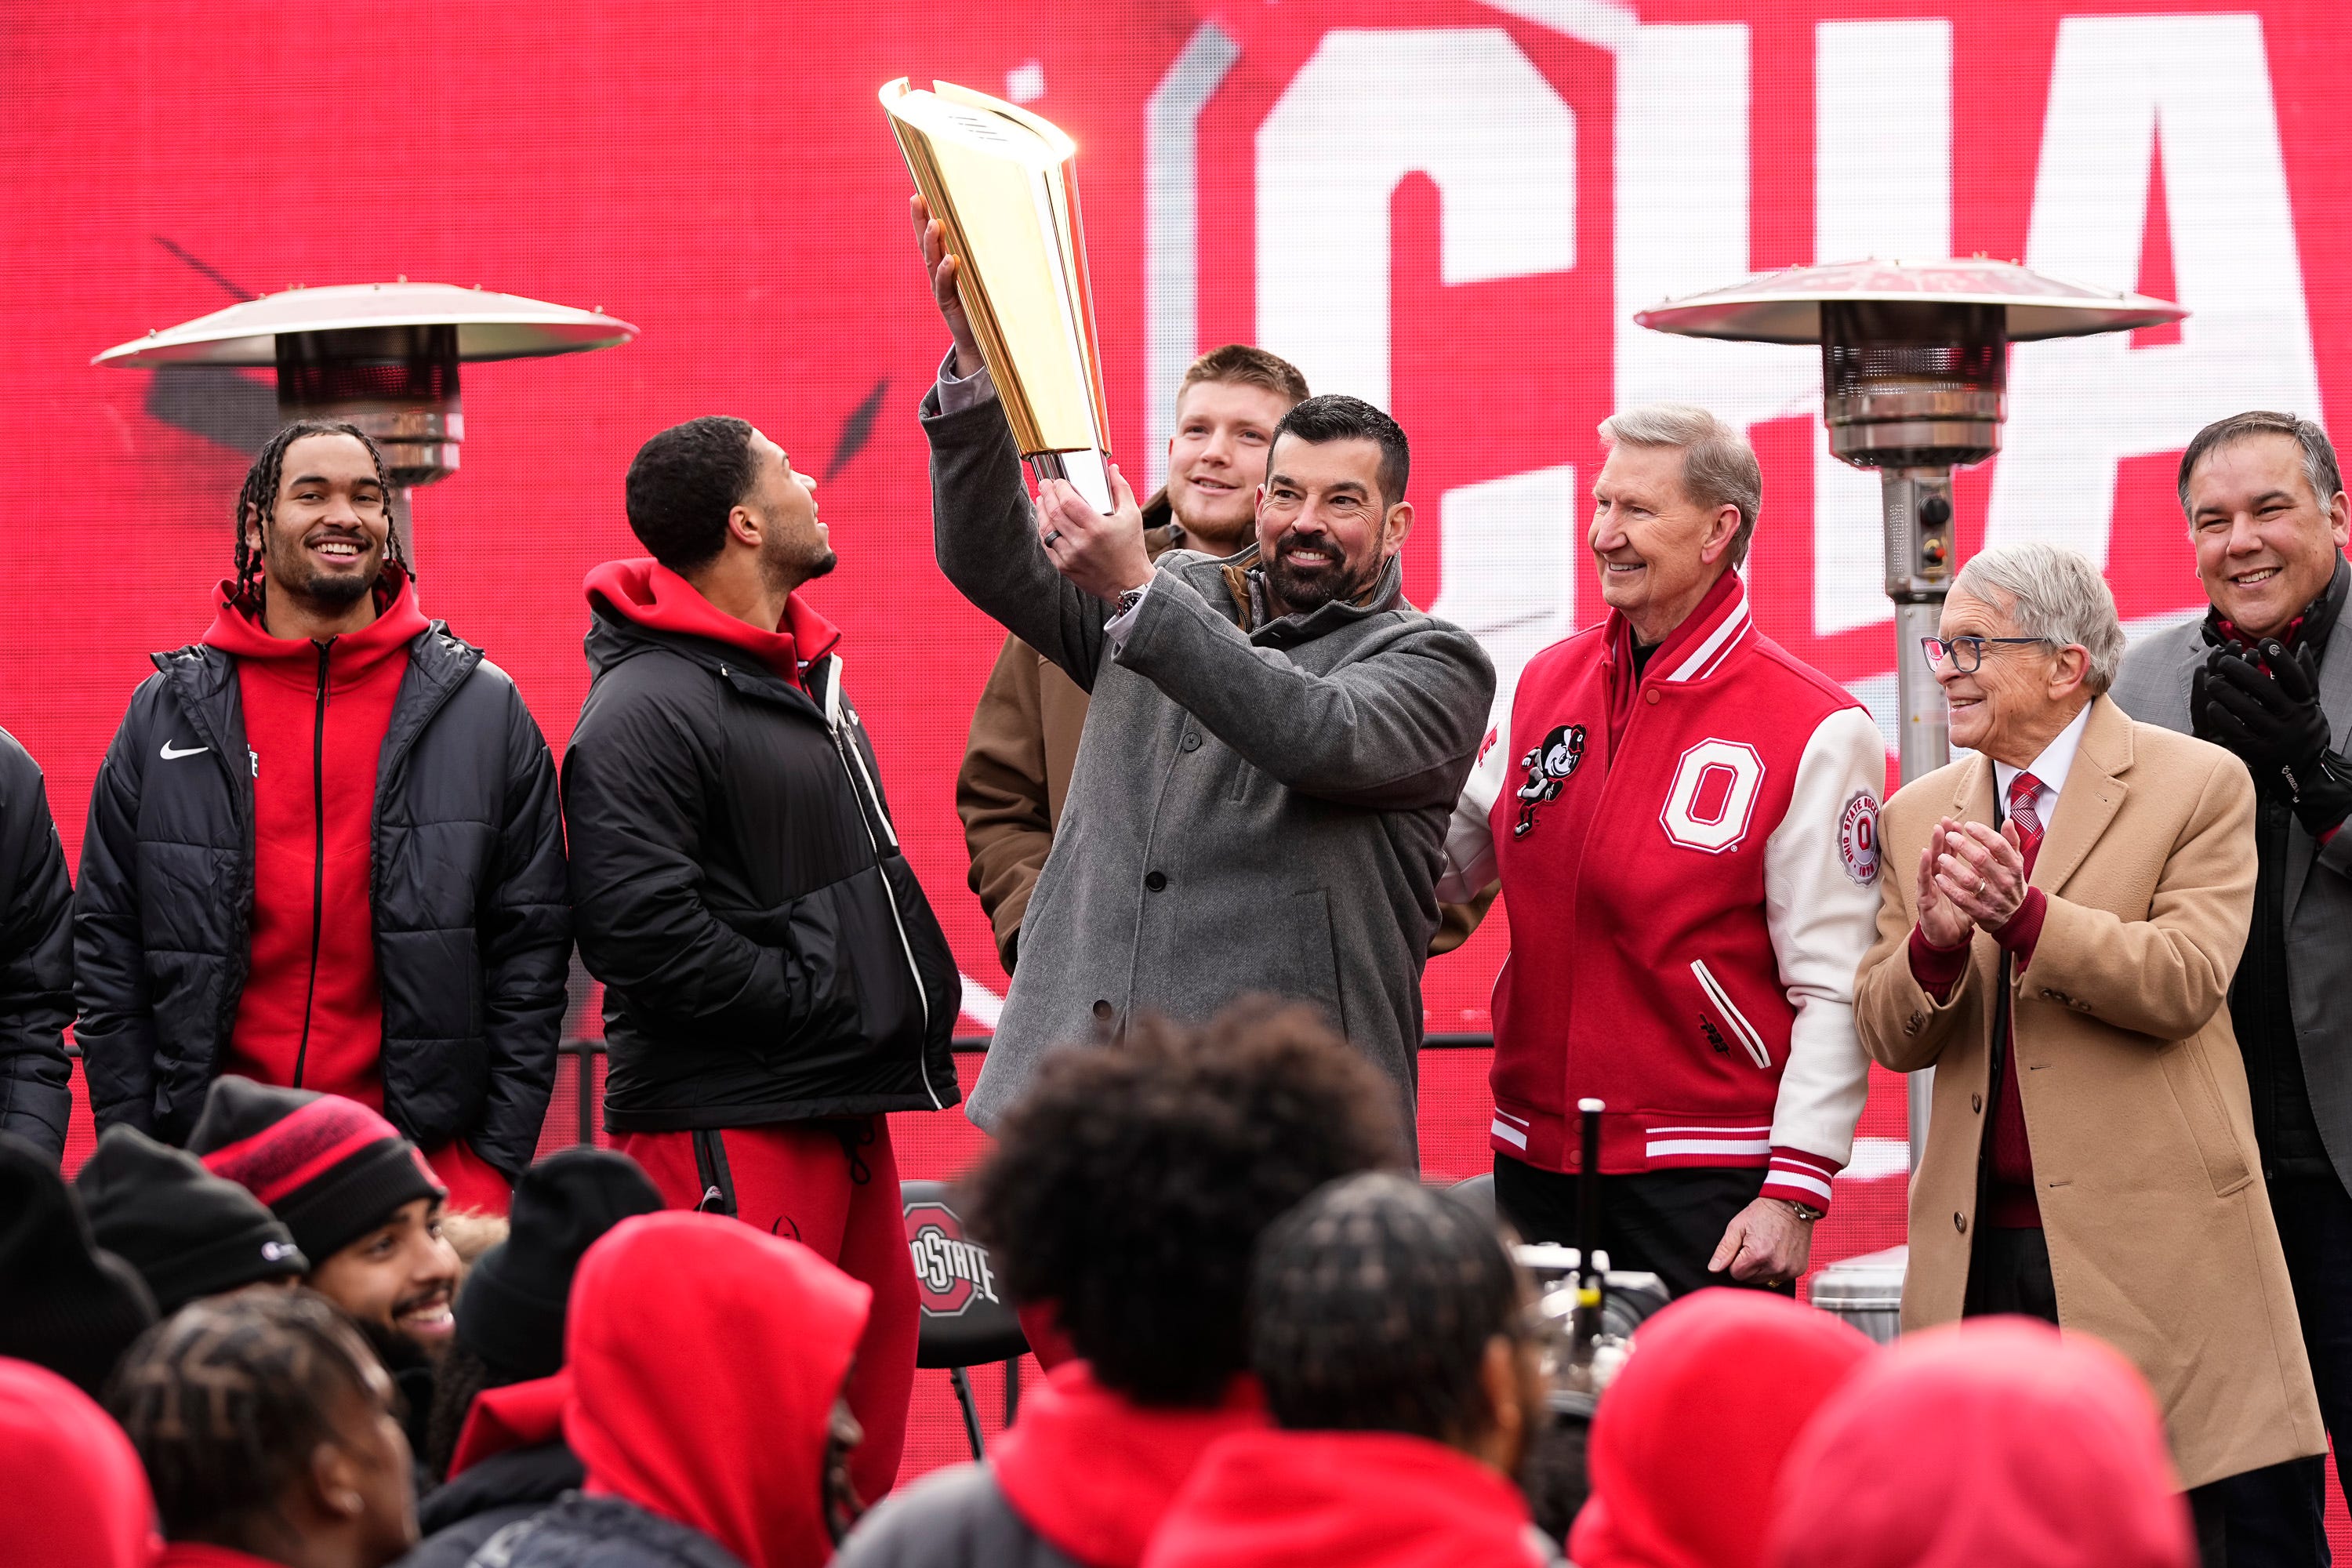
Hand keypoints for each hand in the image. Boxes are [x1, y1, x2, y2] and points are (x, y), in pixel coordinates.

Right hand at [909, 194, 984, 377]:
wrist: (984, 345)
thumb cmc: (987, 305)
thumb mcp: (984, 276)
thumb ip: (986, 256)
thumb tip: (1012, 221)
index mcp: (945, 265)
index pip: (932, 236)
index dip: (922, 216)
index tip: (918, 191)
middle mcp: (940, 276)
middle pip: (926, 245)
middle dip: (920, 221)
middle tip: (918, 199)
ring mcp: (943, 291)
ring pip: (933, 263)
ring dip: (933, 243)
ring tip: (935, 224)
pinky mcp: (951, 308)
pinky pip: (946, 288)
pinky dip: (947, 274)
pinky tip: (951, 259)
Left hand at [1037, 464, 1153, 604]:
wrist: (1129, 585)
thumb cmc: (1131, 548)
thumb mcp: (1132, 515)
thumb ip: (1121, 489)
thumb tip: (1111, 469)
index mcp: (1097, 527)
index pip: (1068, 501)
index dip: (1058, 488)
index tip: (1057, 481)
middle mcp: (1081, 542)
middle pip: (1054, 512)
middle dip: (1046, 494)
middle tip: (1044, 485)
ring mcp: (1070, 556)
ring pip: (1046, 529)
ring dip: (1041, 511)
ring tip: (1041, 499)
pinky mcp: (1064, 567)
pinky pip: (1047, 545)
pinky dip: (1044, 531)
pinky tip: (1045, 521)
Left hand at [1709, 1197, 1813, 1284]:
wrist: (1792, 1205)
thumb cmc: (1763, 1213)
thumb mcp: (1737, 1226)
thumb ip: (1724, 1249)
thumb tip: (1713, 1268)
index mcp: (1757, 1255)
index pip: (1736, 1274)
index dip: (1736, 1261)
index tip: (1743, 1247)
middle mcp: (1774, 1266)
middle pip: (1750, 1279)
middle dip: (1748, 1266)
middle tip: (1755, 1246)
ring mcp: (1789, 1269)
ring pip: (1764, 1280)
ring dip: (1762, 1269)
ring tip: (1767, 1248)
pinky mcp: (1798, 1269)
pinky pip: (1780, 1278)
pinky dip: (1776, 1269)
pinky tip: (1778, 1253)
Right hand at [1915, 816, 1973, 950]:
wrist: (1948, 938)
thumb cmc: (1958, 913)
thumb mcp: (1975, 893)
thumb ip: (1980, 875)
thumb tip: (1989, 859)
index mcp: (1949, 875)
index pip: (1952, 853)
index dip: (1955, 838)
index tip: (1960, 823)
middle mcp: (1937, 878)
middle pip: (1940, 853)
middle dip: (1943, 836)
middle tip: (1946, 820)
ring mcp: (1929, 887)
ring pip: (1930, 862)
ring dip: (1934, 845)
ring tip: (1937, 831)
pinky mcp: (1924, 899)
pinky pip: (1924, 881)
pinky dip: (1924, 866)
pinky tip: (1926, 854)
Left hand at [1933, 818, 2027, 930]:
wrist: (2016, 915)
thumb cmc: (2011, 882)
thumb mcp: (2015, 862)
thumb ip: (2010, 842)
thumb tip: (2008, 821)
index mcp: (2014, 866)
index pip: (1999, 846)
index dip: (1983, 833)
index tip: (1968, 825)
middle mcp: (2005, 881)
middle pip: (1981, 860)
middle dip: (1962, 846)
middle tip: (1949, 836)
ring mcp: (1992, 897)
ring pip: (1969, 880)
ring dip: (1952, 866)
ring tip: (1941, 856)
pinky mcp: (1980, 911)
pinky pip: (1962, 898)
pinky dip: (1949, 887)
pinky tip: (1938, 877)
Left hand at [2199, 641, 2332, 790]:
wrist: (2308, 772)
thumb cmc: (2304, 730)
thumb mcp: (2310, 704)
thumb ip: (2305, 676)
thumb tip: (2302, 645)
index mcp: (2306, 704)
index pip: (2295, 677)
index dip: (2280, 659)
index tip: (2263, 643)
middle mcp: (2294, 719)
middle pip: (2266, 690)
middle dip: (2242, 672)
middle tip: (2224, 660)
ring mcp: (2277, 737)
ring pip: (2248, 710)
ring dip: (2227, 693)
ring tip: (2212, 681)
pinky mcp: (2260, 753)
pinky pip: (2238, 733)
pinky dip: (2224, 718)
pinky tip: (2213, 706)